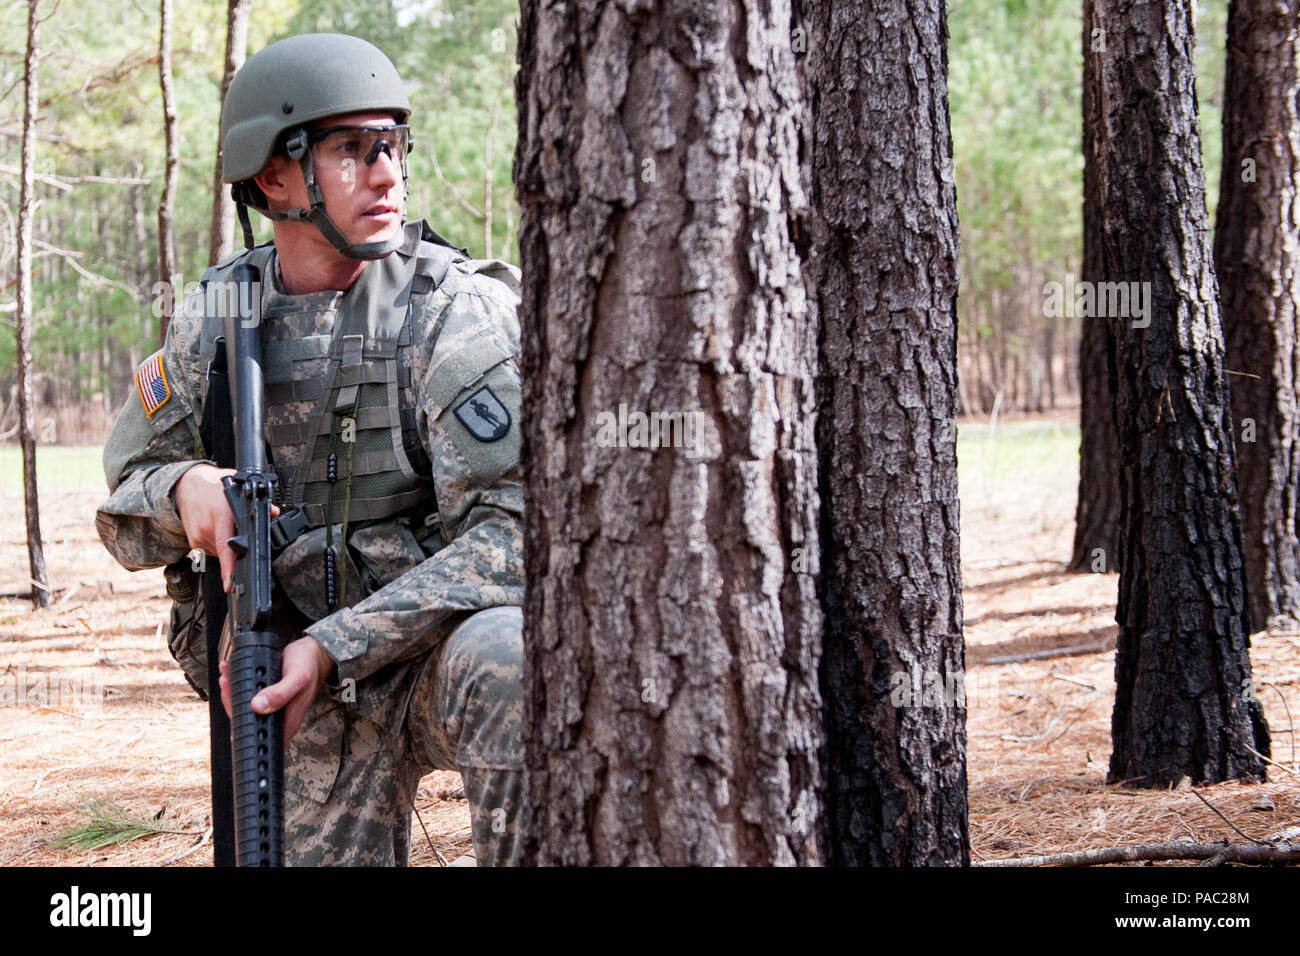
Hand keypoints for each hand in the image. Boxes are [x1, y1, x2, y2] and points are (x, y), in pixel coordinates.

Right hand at [174, 463, 278, 591]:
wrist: (185, 484)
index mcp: (220, 515)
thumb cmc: (213, 486)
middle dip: (238, 548)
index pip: (225, 545)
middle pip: (228, 551)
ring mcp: (198, 537)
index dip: (229, 566)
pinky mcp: (193, 542)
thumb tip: (274, 512)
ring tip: (225, 525)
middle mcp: (207, 528)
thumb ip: (257, 502)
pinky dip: (218, 544)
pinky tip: (217, 529)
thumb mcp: (237, 488)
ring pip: (221, 553)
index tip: (229, 583)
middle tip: (238, 531)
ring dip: (227, 545)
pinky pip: (212, 550)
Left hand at [218, 637, 334, 743]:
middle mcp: (278, 718)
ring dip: (232, 692)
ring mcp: (272, 708)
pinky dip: (237, 685)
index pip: (258, 734)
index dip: (241, 723)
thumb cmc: (308, 664)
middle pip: (247, 721)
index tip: (232, 701)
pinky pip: (247, 696)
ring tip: (228, 675)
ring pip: (244, 708)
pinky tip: (233, 674)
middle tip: (227, 683)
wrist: (313, 652)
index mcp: (287, 722)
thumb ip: (280, 693)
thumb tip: (258, 707)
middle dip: (231, 702)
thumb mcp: (298, 677)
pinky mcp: (267, 698)